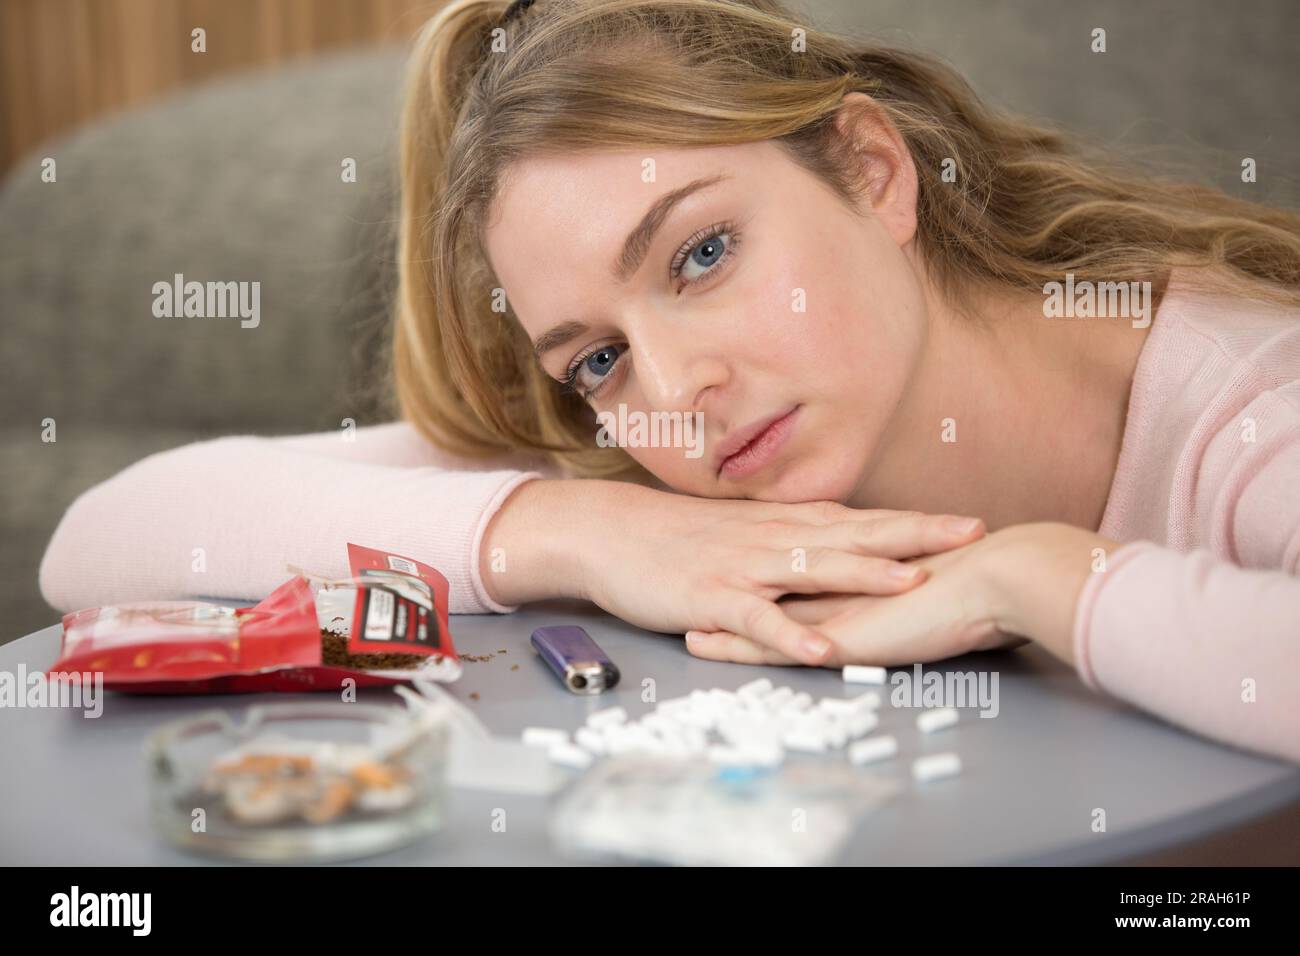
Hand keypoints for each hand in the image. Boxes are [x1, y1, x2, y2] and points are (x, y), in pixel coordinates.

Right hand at [480, 479, 987, 664]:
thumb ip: (796, 540)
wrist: (612, 532)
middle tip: (972, 534)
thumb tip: (845, 547)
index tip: (970, 523)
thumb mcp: (749, 532)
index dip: (917, 523)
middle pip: (855, 534)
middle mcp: (776, 540)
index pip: (864, 521)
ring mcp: (745, 566)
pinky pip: (757, 618)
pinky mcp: (712, 596)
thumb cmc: (682, 538)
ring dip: (863, 574)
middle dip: (915, 535)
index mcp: (788, 527)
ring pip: (813, 568)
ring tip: (913, 582)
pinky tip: (820, 646)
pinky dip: (789, 631)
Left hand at [684, 522, 1116, 666]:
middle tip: (681, 571)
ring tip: (673, 610)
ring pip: (757, 605)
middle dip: (722, 572)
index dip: (762, 555)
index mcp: (859, 562)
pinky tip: (700, 646)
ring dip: (715, 609)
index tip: (726, 553)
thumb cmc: (981, 581)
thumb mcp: (938, 579)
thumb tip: (912, 580)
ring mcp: (831, 604)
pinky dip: (736, 644)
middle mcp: (835, 577)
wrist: (1000, 578)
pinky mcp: (836, 634)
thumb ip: (914, 581)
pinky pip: (773, 641)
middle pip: (766, 573)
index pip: (799, 555)